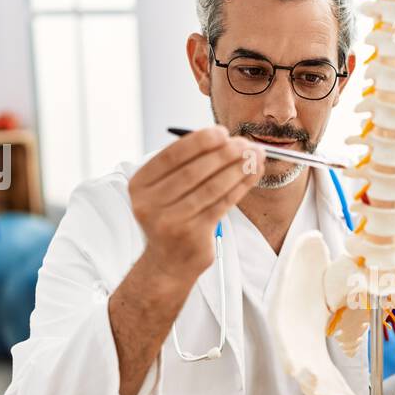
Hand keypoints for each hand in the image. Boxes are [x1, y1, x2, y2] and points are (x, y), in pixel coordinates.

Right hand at [128, 125, 264, 283]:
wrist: (168, 262)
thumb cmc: (172, 216)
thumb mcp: (165, 190)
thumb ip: (185, 165)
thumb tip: (225, 139)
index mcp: (139, 186)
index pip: (171, 156)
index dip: (198, 141)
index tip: (222, 132)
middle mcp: (150, 204)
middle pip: (194, 171)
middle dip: (224, 154)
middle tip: (245, 143)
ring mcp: (171, 221)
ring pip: (212, 187)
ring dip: (238, 168)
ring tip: (255, 157)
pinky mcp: (193, 234)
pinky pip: (222, 204)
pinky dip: (241, 186)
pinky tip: (252, 174)